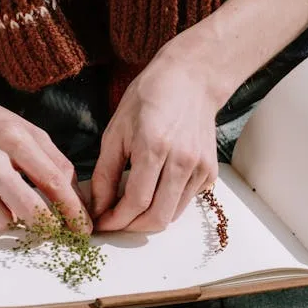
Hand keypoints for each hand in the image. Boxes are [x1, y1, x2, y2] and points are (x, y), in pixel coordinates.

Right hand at [0, 85, 89, 231]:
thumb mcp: (26, 130)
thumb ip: (54, 162)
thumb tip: (78, 200)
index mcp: (11, 136)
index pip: (51, 180)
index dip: (72, 209)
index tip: (83, 227)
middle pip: (27, 207)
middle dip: (48, 226)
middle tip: (57, 231)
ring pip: (2, 221)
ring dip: (14, 219)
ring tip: (11, 202)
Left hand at [90, 47, 221, 231]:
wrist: (191, 80)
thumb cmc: (149, 99)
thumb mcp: (116, 131)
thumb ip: (106, 173)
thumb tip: (98, 207)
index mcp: (154, 147)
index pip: (135, 202)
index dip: (115, 220)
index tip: (101, 223)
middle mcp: (182, 161)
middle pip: (156, 217)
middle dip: (131, 227)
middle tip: (115, 222)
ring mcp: (200, 168)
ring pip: (172, 215)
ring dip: (148, 219)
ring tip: (131, 208)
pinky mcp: (210, 172)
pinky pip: (185, 202)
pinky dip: (166, 205)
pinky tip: (155, 189)